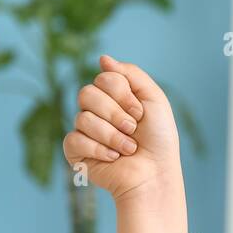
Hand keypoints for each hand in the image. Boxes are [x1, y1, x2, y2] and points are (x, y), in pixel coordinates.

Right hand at [63, 55, 181, 203]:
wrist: (155, 174)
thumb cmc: (159, 139)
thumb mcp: (154, 99)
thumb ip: (131, 74)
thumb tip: (102, 58)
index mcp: (113, 96)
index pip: (103, 78)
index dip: (123, 95)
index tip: (140, 113)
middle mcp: (95, 110)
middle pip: (86, 94)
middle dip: (115, 114)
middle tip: (133, 129)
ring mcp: (84, 130)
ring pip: (82, 118)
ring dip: (113, 135)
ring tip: (129, 148)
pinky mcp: (75, 152)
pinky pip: (74, 139)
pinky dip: (99, 149)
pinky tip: (113, 158)